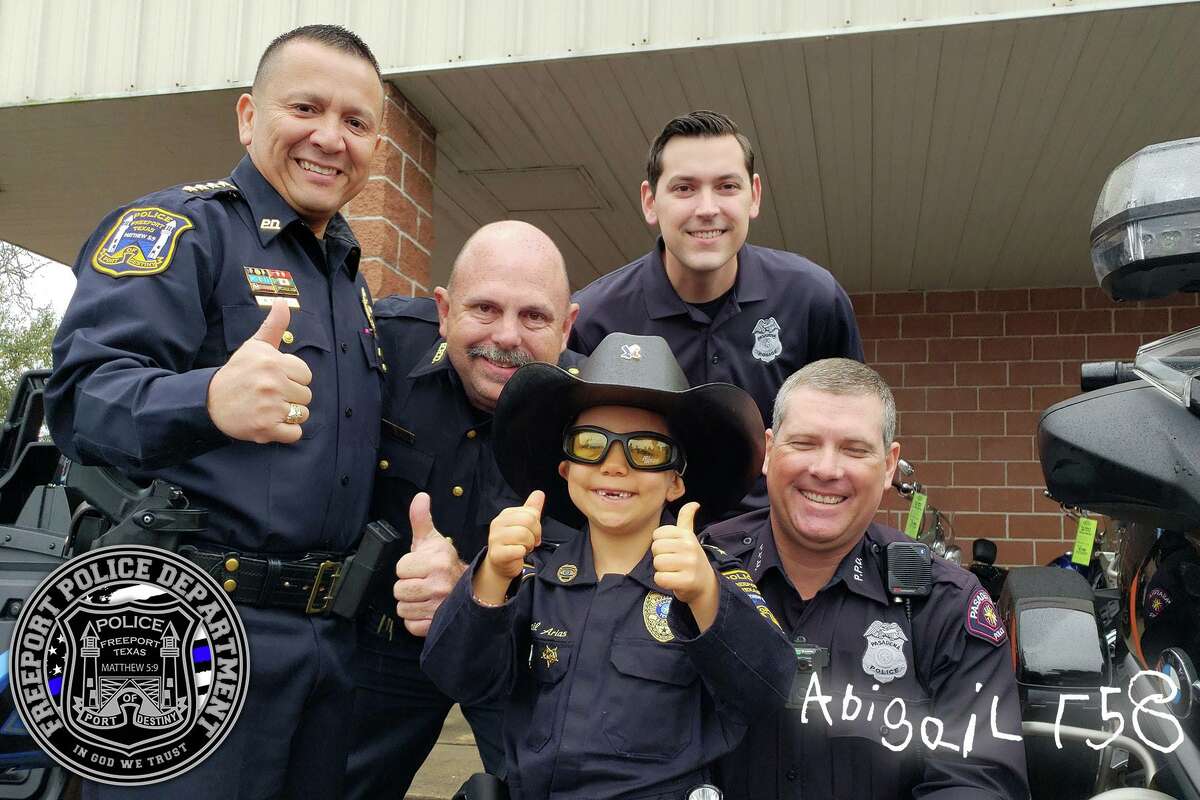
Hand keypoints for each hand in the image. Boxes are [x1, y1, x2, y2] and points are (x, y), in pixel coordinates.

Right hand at [207, 300, 312, 443]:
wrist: (209, 402)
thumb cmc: (237, 373)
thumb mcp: (254, 347)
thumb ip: (273, 326)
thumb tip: (282, 301)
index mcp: (272, 362)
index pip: (306, 374)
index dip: (293, 378)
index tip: (275, 379)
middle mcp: (272, 383)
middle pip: (306, 395)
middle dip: (291, 396)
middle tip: (268, 395)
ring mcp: (269, 407)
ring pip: (302, 414)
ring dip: (289, 414)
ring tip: (268, 408)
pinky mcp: (266, 429)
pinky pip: (295, 433)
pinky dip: (286, 432)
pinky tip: (269, 422)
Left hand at [393, 493, 465, 635]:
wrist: (470, 589)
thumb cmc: (445, 563)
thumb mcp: (433, 540)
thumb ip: (421, 519)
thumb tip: (420, 497)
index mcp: (438, 561)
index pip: (400, 568)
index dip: (407, 568)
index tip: (420, 567)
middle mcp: (440, 584)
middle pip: (399, 590)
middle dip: (407, 586)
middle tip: (422, 582)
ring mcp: (439, 606)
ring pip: (402, 608)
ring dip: (410, 603)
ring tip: (424, 596)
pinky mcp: (436, 624)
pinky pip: (410, 625)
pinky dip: (415, 620)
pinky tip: (426, 609)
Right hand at [482, 491, 544, 581]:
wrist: (501, 564)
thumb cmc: (514, 543)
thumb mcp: (524, 524)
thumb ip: (531, 509)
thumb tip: (540, 493)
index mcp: (506, 514)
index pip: (531, 513)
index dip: (537, 526)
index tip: (532, 534)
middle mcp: (497, 523)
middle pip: (528, 521)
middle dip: (534, 535)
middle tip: (529, 543)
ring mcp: (495, 538)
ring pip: (523, 535)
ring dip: (528, 545)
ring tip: (523, 548)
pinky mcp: (496, 554)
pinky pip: (518, 550)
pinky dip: (522, 553)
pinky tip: (518, 555)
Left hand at [651, 502, 716, 605]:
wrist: (706, 585)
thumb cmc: (691, 559)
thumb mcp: (689, 537)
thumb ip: (686, 519)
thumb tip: (694, 503)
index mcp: (687, 535)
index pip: (657, 535)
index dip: (660, 544)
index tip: (672, 551)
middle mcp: (690, 547)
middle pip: (656, 548)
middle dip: (660, 557)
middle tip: (673, 563)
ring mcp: (690, 564)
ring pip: (658, 563)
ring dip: (662, 570)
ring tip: (674, 571)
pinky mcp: (687, 580)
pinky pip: (660, 578)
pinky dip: (663, 581)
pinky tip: (674, 580)